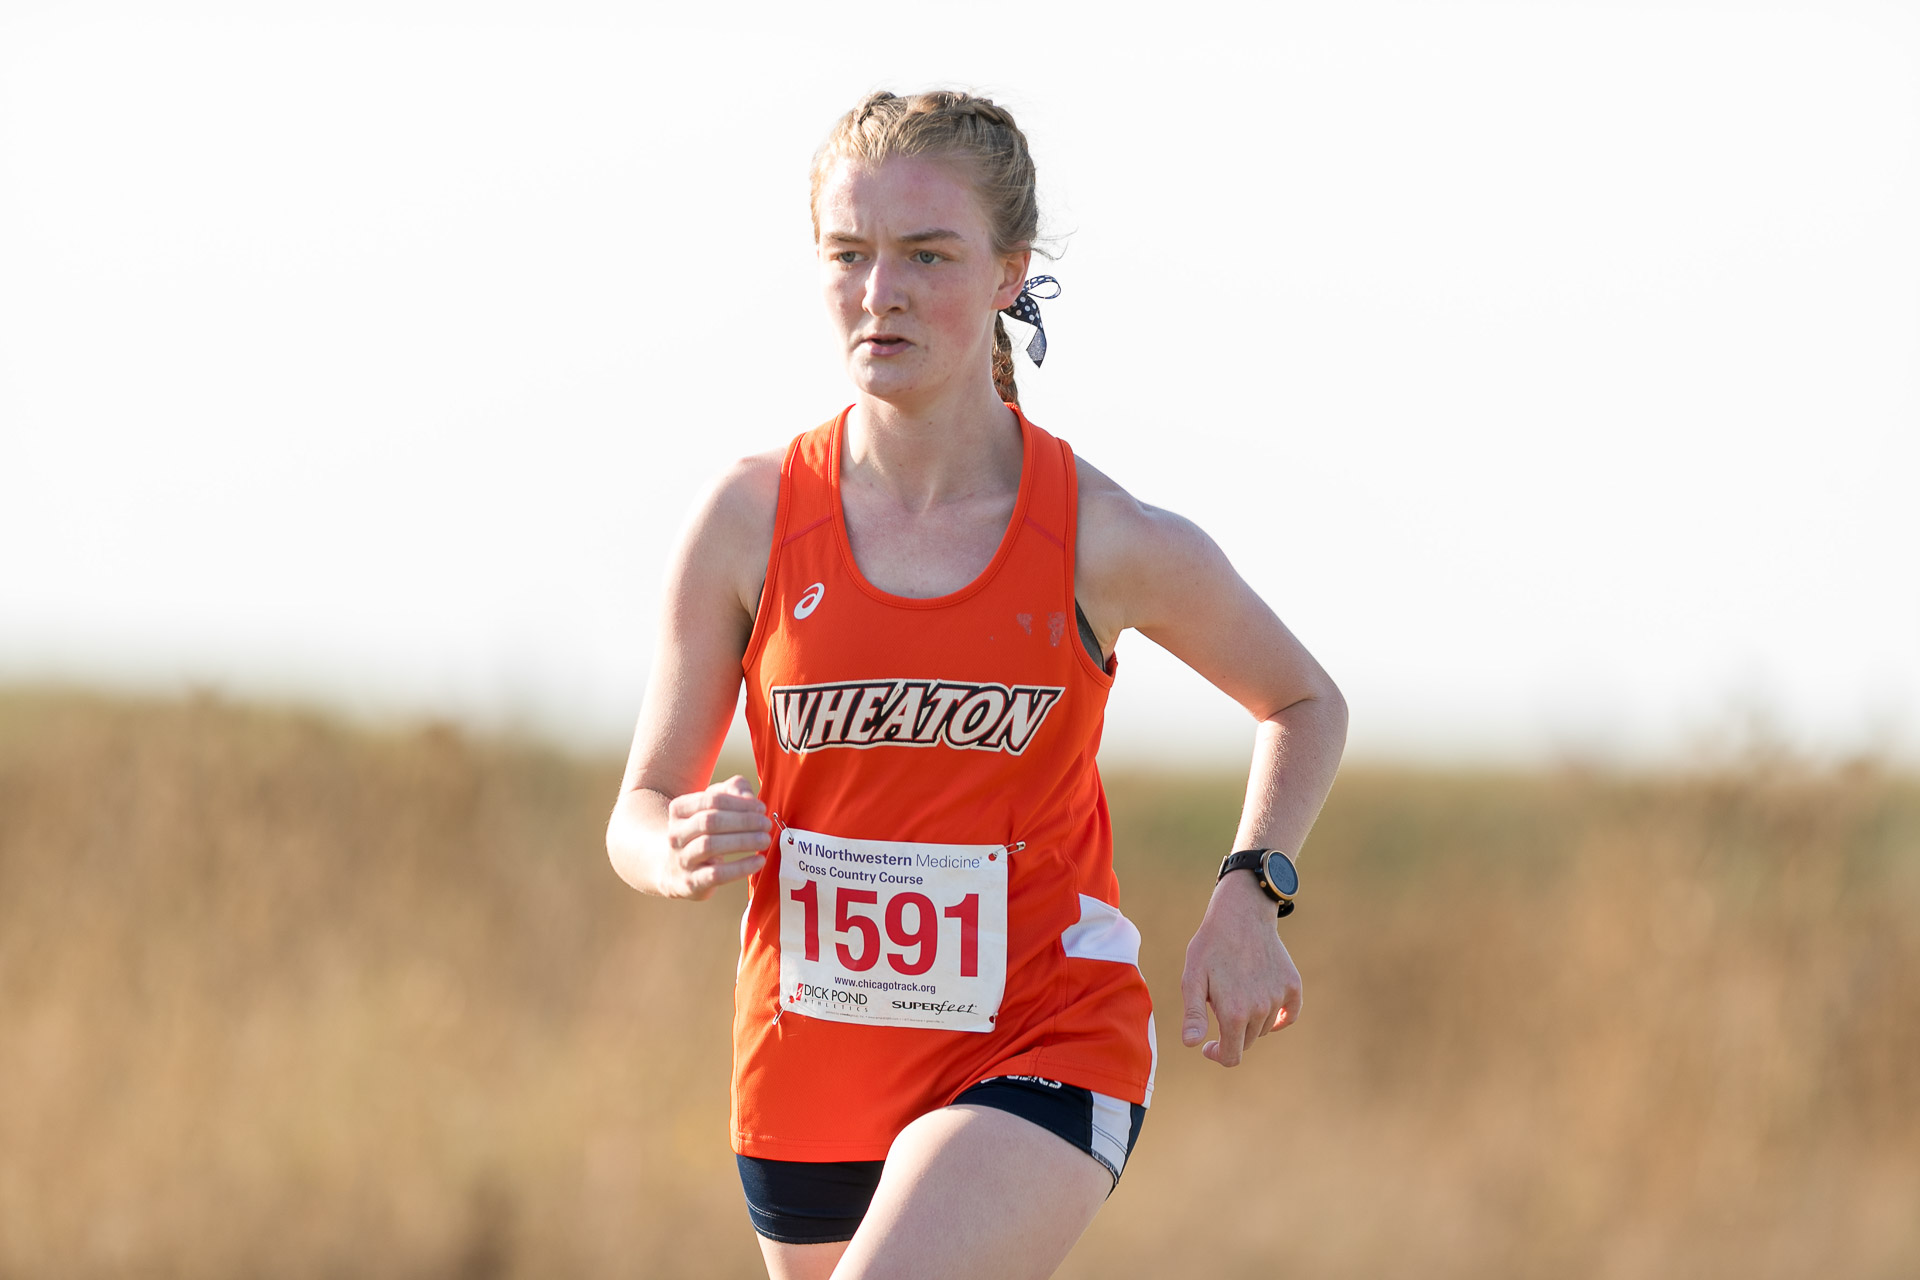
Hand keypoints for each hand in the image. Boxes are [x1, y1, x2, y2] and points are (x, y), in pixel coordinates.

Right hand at [657, 776, 771, 899]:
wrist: (674, 870)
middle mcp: (676, 834)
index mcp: (679, 809)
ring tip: (765, 840)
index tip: (761, 808)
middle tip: (766, 825)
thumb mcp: (712, 807)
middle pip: (710, 822)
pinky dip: (740, 867)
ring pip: (710, 846)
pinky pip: (716, 874)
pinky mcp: (691, 882)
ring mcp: (681, 859)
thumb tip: (749, 797)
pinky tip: (759, 861)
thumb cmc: (702, 832)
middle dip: (744, 821)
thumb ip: (733, 791)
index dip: (740, 803)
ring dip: (743, 841)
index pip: (711, 800)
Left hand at [1179, 871, 1302, 1065]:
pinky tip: (1266, 1007)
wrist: (1240, 914)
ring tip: (1237, 992)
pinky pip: (1289, 1014)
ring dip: (1251, 1020)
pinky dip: (1279, 1017)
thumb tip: (1192, 1044)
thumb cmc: (1210, 947)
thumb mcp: (1192, 979)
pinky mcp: (1293, 986)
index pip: (1232, 1055)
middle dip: (1232, 1034)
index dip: (1218, 1054)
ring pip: (1264, 1027)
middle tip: (1219, 1009)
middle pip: (1247, 1041)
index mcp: (1234, 1013)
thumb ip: (1193, 1014)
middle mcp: (1261, 1009)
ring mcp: (1279, 997)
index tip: (1209, 1046)